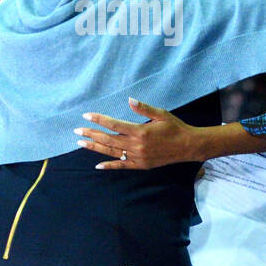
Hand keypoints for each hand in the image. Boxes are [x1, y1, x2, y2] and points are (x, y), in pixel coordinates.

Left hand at [76, 99, 203, 169]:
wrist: (188, 146)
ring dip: (95, 147)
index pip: (113, 125)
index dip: (99, 120)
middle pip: (108, 139)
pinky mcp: (141, 165)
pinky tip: (98, 165)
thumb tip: (129, 100)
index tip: (86, 115)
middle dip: (91, 134)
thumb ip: (143, 108)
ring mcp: (138, 157)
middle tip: (77, 131)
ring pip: (112, 152)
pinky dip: (109, 165)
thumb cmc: (175, 127)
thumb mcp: (161, 113)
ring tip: (81, 144)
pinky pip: (122, 166)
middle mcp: (137, 145)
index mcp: (140, 131)